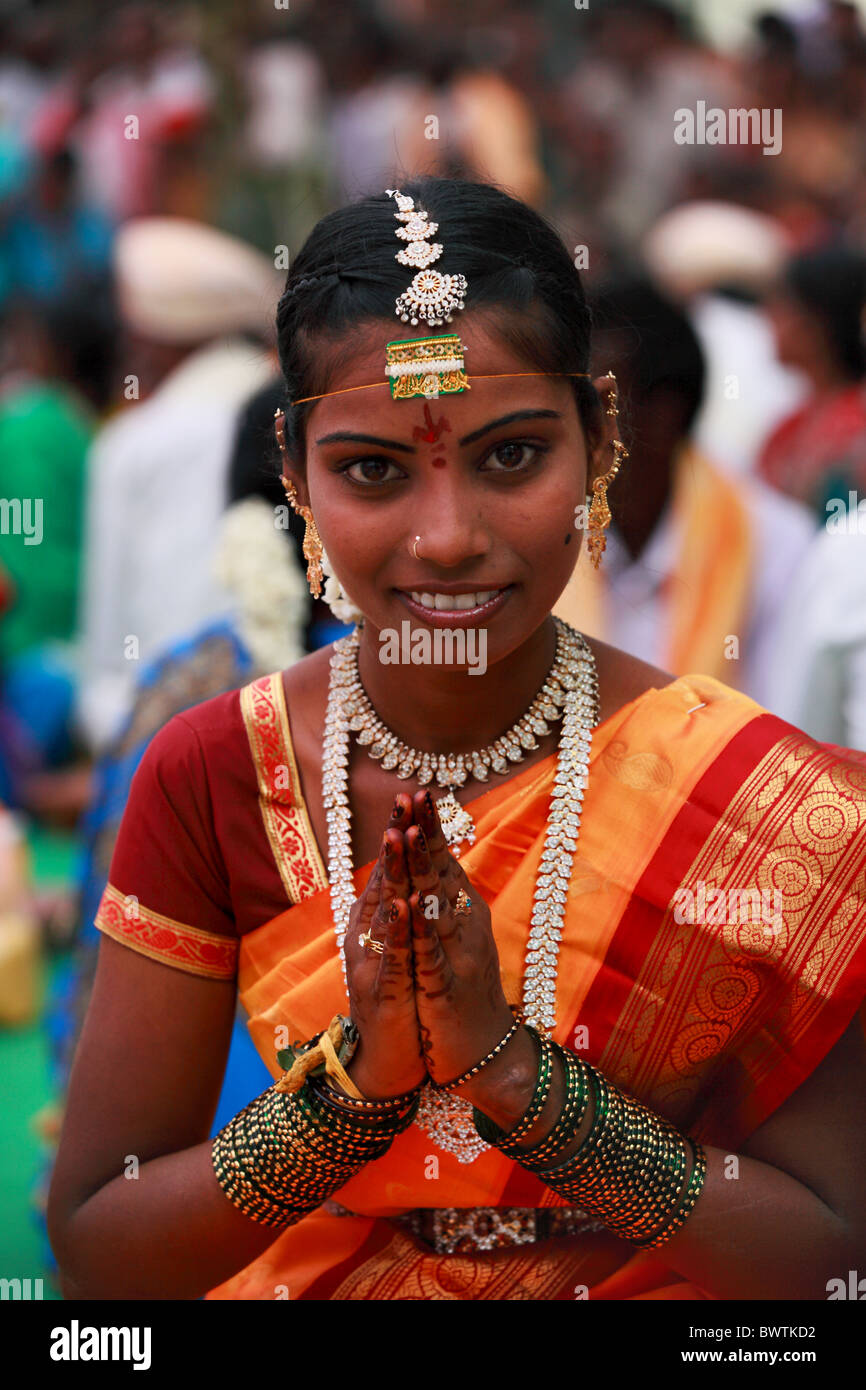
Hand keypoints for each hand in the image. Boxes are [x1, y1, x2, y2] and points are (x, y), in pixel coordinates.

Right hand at [343, 798, 426, 1097]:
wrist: (387, 1062)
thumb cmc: (399, 1001)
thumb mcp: (402, 949)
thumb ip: (401, 911)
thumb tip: (412, 873)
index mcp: (378, 923)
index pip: (391, 868)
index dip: (401, 830)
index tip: (413, 793)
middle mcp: (370, 936)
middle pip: (384, 877)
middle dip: (396, 836)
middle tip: (405, 796)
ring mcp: (374, 962)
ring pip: (382, 909)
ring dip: (391, 872)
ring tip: (399, 835)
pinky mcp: (383, 992)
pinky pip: (390, 956)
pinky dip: (396, 930)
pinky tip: (401, 906)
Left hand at [405, 790, 515, 1086]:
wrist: (487, 1054)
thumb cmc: (468, 997)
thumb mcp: (458, 943)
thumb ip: (450, 907)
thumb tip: (441, 867)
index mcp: (464, 915)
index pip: (446, 862)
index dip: (430, 828)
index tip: (417, 791)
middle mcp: (466, 927)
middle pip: (444, 871)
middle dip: (427, 832)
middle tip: (416, 793)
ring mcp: (457, 954)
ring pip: (437, 903)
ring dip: (422, 868)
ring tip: (408, 833)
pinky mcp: (446, 986)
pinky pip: (430, 952)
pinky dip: (419, 927)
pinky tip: (410, 904)